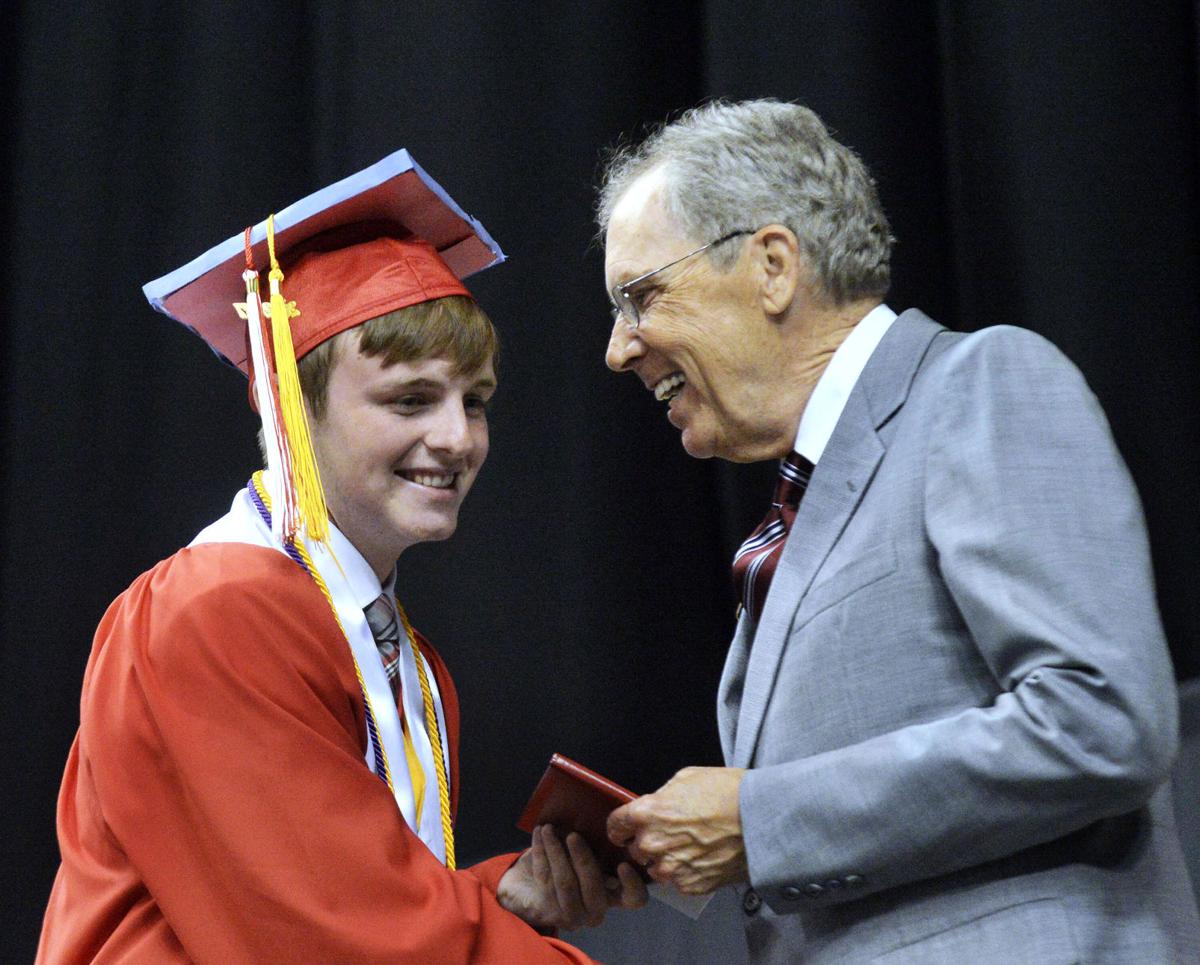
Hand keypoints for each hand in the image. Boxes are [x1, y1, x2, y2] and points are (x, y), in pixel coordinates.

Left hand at [496, 825, 647, 931]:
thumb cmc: (566, 862)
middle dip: (583, 858)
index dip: (632, 884)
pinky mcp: (549, 914)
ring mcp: (574, 916)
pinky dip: (541, 853)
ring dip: (556, 851)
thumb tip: (600, 823)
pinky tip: (539, 833)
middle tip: (572, 835)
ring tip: (549, 829)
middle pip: (594, 886)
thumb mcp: (585, 852)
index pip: (634, 898)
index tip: (623, 865)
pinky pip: (545, 879)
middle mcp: (597, 910)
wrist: (528, 885)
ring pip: (566, 882)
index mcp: (613, 895)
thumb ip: (597, 845)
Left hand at [607, 766, 747, 894]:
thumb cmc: (726, 792)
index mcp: (646, 814)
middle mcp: (652, 844)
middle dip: (647, 842)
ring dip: (665, 860)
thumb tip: (655, 806)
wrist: (759, 820)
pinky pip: (677, 882)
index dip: (621, 826)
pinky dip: (685, 874)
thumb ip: (661, 796)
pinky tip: (701, 860)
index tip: (626, 829)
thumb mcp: (686, 778)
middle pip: (635, 849)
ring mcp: (670, 868)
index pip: (615, 826)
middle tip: (671, 834)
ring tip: (689, 848)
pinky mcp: (688, 886)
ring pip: (655, 869)